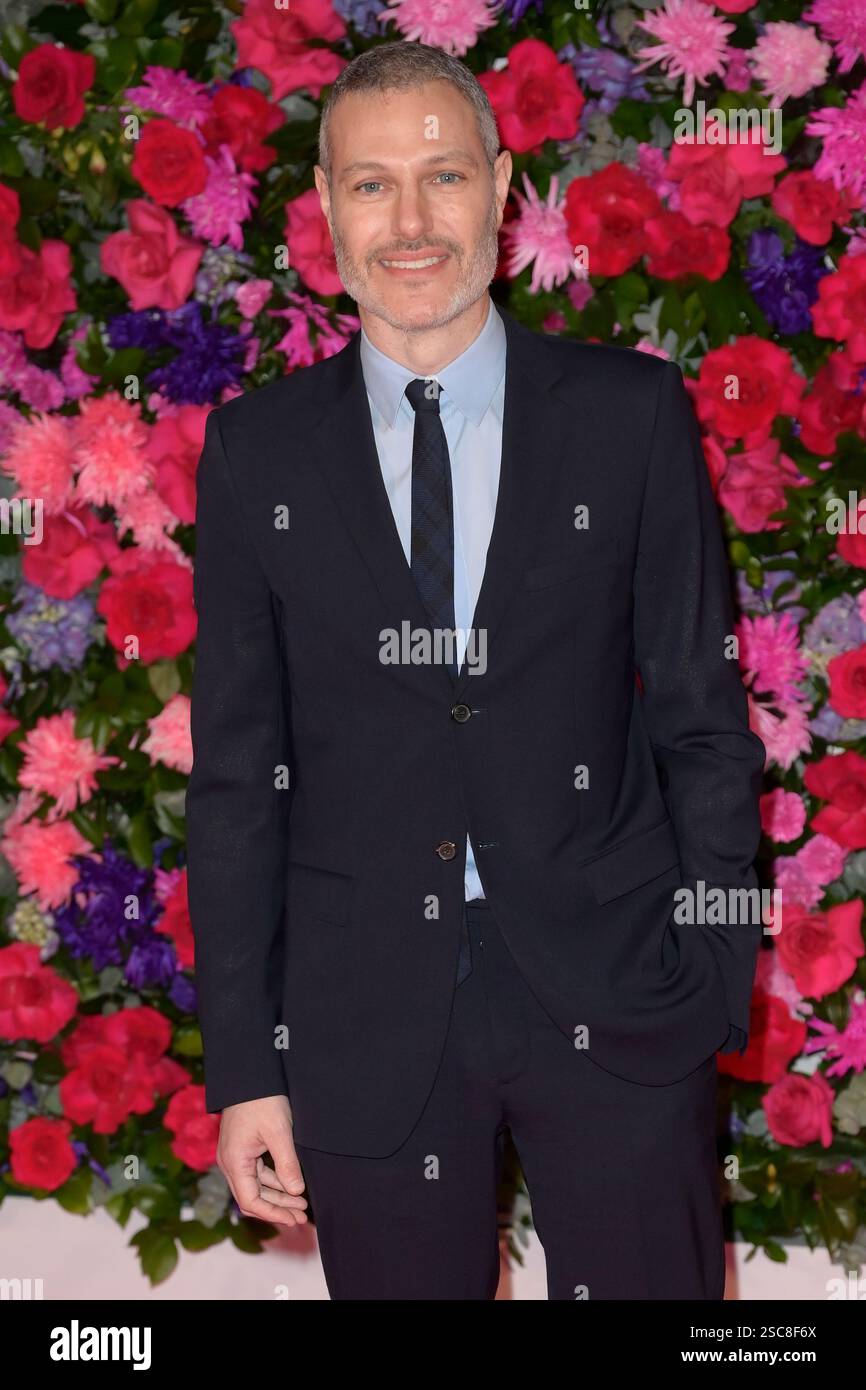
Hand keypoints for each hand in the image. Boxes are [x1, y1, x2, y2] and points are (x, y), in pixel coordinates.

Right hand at [217, 1094, 308, 1227]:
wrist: (249, 1075)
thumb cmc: (262, 1100)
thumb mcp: (279, 1132)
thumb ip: (287, 1164)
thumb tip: (296, 1192)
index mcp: (235, 1162)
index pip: (250, 1201)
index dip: (273, 1213)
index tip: (294, 1219)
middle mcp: (230, 1162)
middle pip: (252, 1197)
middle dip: (277, 1208)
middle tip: (302, 1217)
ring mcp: (235, 1155)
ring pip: (256, 1186)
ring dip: (277, 1196)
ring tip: (302, 1204)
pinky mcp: (242, 1148)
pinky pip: (257, 1173)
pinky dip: (274, 1181)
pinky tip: (291, 1185)